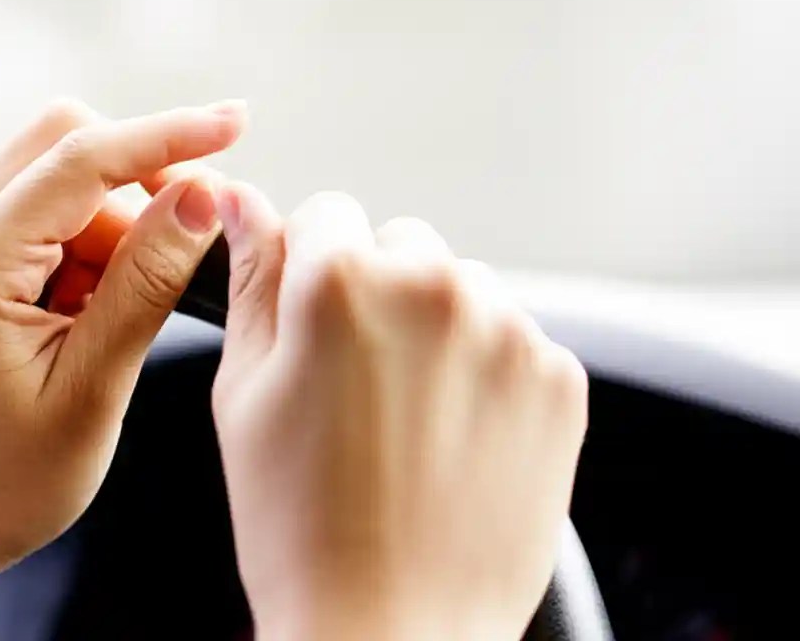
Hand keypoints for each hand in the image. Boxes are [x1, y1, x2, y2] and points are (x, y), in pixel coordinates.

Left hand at [0, 99, 242, 596]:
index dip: (169, 134)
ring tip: (114, 325)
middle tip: (188, 248)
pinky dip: (88, 251)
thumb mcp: (92, 387)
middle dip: (140, 180)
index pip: (86, 157)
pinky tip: (90, 320)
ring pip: (61, 180)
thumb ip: (147, 283)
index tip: (235, 122)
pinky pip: (44, 216)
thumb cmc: (0, 479)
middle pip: (67, 142)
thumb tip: (202, 196)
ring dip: (114, 229)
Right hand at [211, 187, 588, 639]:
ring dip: (436, 328)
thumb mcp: (244, 394)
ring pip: (461, 288)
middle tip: (354, 381)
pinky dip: (487, 372)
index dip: (308, 268)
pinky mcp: (559, 378)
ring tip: (406, 417)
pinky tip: (451, 436)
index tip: (309, 319)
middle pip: (399, 244)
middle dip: (376, 292)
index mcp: (342, 283)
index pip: (326, 213)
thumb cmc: (298, 525)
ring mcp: (509, 332)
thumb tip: (240, 202)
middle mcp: (435, 289)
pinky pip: (513, 339)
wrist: (392, 627)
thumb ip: (251, 281)